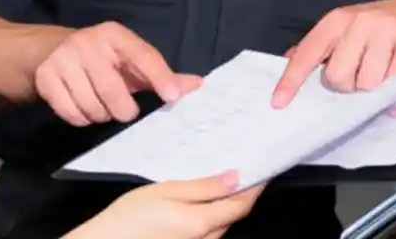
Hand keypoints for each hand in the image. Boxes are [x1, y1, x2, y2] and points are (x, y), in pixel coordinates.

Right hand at [36, 21, 200, 125]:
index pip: (143, 55)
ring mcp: (64, 59)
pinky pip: (71, 113)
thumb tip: (198, 85)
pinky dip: (81, 119)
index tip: (173, 97)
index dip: (160, 76)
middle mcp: (89, 42)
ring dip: (100, 116)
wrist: (50, 51)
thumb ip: (162, 74)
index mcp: (115, 35)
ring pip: (92, 107)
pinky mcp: (46, 77)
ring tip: (100, 105)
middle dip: (122, 110)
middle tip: (122, 110)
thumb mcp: (130, 61)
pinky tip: (82, 107)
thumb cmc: (102, 60)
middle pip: (114, 91)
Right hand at [72, 172, 264, 238]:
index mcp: (202, 223)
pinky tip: (206, 197)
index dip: (255, 186)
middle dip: (244, 192)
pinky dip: (215, 212)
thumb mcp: (166, 192)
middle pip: (234, 215)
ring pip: (223, 222)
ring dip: (229, 202)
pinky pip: (210, 228)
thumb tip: (235, 179)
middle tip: (247, 166)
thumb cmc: (131, 216)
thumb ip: (203, 187)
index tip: (264, 167)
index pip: (241, 205)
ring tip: (227, 176)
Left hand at [272, 0, 395, 107]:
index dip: (292, 79)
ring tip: (382, 67)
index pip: (308, 52)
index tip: (278, 102)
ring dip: (373, 86)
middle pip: (338, 77)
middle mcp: (359, 21)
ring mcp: (386, 31)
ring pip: (367, 84)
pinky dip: (394, 83)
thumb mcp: (346, 30)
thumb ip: (320, 48)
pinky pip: (394, 81)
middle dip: (347, 85)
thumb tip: (289, 62)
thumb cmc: (378, 28)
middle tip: (360, 73)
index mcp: (337, 20)